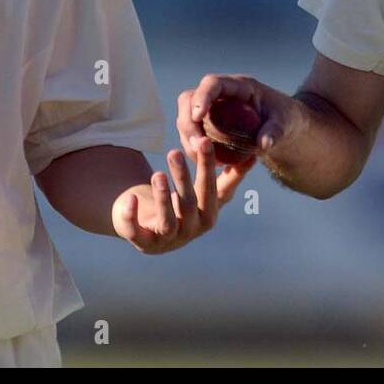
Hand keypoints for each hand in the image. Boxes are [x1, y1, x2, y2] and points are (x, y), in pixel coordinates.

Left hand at [111, 145, 254, 253]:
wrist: (152, 231)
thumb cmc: (183, 204)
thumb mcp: (205, 191)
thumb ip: (228, 176)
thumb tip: (254, 154)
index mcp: (208, 215)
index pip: (211, 190)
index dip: (208, 167)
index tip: (204, 141)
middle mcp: (190, 230)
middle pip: (189, 204)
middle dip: (183, 178)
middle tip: (174, 151)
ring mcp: (167, 239)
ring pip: (167, 220)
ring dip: (163, 197)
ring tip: (157, 174)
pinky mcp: (143, 242)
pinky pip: (136, 233)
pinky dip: (131, 218)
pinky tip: (129, 199)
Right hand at [175, 74, 300, 166]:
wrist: (285, 128)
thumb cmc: (287, 120)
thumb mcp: (285, 124)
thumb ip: (275, 132)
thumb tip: (264, 143)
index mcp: (239, 86)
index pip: (213, 83)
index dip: (202, 97)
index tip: (197, 116)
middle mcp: (221, 94)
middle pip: (190, 99)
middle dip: (188, 121)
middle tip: (197, 145)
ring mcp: (212, 108)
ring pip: (186, 117)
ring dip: (187, 137)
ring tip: (198, 158)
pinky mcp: (209, 124)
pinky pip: (192, 132)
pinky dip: (192, 146)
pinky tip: (202, 161)